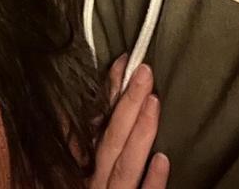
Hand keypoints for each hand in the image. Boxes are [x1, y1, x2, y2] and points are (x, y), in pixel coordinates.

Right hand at [90, 56, 169, 187]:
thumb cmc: (95, 184)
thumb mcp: (80, 166)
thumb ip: (81, 141)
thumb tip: (75, 107)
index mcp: (85, 163)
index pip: (96, 123)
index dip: (109, 93)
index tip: (123, 62)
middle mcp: (95, 178)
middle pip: (111, 140)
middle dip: (128, 104)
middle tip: (144, 71)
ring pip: (126, 166)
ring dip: (139, 133)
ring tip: (154, 101)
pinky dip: (152, 182)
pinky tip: (162, 160)